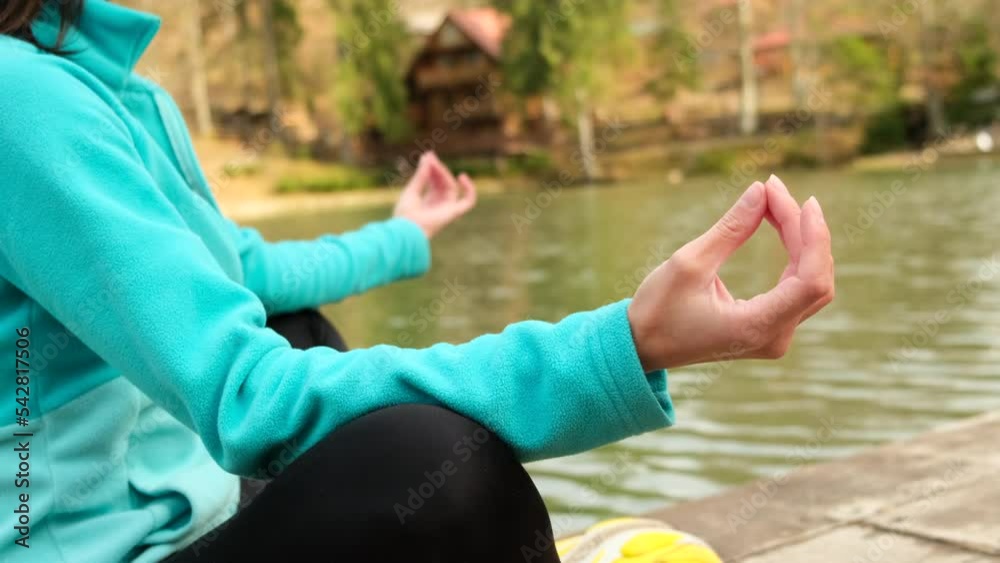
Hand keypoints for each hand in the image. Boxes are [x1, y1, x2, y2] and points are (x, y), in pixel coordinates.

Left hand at [393, 152, 477, 238]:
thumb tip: (427, 157)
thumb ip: (421, 175)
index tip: (426, 156)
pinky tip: (461, 177)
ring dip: (444, 174)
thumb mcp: (412, 189)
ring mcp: (447, 209)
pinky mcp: (454, 213)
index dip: (432, 168)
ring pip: (451, 186)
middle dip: (437, 169)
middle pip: (443, 182)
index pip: (434, 181)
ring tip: (435, 164)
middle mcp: (439, 206)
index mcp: (428, 203)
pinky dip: (470, 190)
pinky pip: (469, 201)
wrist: (407, 230)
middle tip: (430, 157)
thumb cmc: (405, 215)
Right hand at [628, 175, 834, 370]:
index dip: (816, 239)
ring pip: (810, 282)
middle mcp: (774, 338)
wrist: (641, 346)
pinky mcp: (769, 328)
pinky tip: (780, 224)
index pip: (811, 282)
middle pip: (815, 278)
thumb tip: (760, 190)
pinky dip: (793, 254)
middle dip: (802, 229)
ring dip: (800, 239)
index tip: (806, 201)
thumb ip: (731, 229)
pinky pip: (797, 288)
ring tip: (774, 201)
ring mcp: (774, 336)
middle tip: (772, 189)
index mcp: (756, 327)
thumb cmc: (658, 309)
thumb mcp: (689, 263)